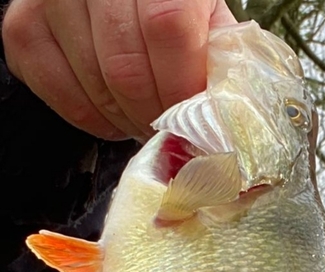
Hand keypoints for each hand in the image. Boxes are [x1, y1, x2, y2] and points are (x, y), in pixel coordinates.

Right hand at [2, 0, 235, 139]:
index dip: (182, 85)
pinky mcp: (23, 28)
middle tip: (167, 127)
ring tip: (143, 118)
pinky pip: (60, 95)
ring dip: (125, 120)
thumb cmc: (169, 0)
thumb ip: (217, 51)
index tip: (193, 116)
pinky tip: (111, 112)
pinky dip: (92, 118)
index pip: (168, 28)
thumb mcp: (204, 10)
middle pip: (127, 68)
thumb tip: (224, 112)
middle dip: (153, 114)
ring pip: (95, 86)